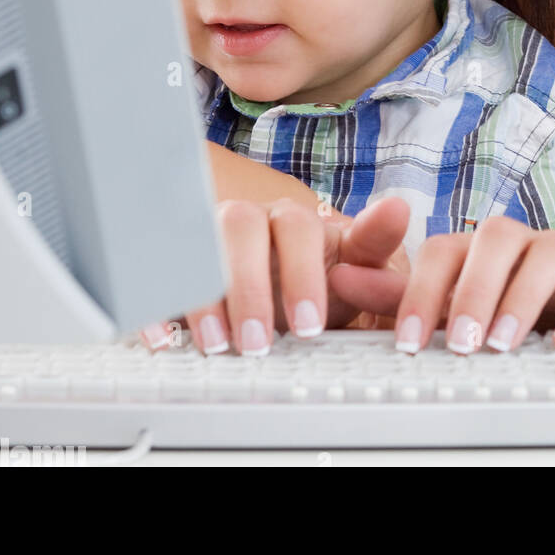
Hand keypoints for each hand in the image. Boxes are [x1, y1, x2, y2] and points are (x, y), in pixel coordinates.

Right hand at [138, 194, 410, 354]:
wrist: (275, 283)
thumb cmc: (316, 276)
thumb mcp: (351, 269)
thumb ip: (374, 247)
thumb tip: (399, 209)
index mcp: (295, 222)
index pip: (298, 227)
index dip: (302, 274)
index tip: (310, 326)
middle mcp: (249, 222)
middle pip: (242, 227)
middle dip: (250, 287)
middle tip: (259, 343)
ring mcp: (208, 238)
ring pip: (198, 243)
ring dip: (206, 294)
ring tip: (218, 345)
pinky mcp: (173, 263)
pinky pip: (155, 268)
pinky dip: (157, 303)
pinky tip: (165, 339)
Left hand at [328, 216, 554, 354]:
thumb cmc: (524, 322)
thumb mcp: (459, 313)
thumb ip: (404, 296)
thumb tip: (340, 276)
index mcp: (488, 251)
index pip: (448, 247)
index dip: (423, 290)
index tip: (410, 342)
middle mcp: (531, 246)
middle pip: (498, 235)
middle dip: (474, 288)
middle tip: (463, 343)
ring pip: (551, 251)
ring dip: (523, 297)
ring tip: (504, 344)